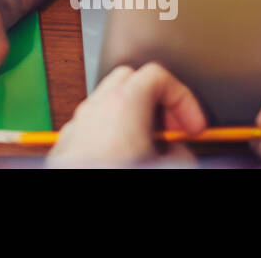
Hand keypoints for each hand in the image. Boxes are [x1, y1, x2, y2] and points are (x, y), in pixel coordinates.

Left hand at [48, 63, 208, 166]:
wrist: (79, 184)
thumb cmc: (115, 168)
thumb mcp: (165, 162)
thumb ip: (181, 150)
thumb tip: (180, 151)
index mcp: (124, 102)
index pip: (158, 75)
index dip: (183, 99)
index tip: (192, 126)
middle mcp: (96, 105)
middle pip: (131, 79)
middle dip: (156, 99)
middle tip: (172, 127)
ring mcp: (79, 121)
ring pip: (109, 100)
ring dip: (134, 115)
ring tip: (151, 143)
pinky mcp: (68, 141)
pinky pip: (93, 123)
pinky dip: (112, 131)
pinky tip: (123, 155)